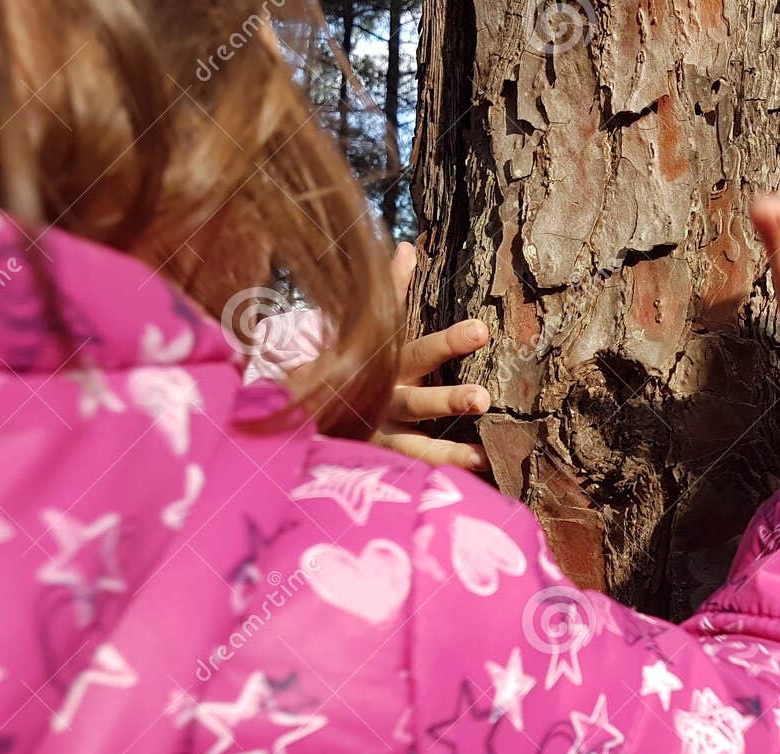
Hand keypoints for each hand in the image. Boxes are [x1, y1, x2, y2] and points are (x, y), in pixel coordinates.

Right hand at [371, 243, 491, 470]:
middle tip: (483, 399)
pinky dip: (434, 478)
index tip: (482, 330)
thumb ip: (390, 291)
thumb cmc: (349, 360)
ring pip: (414, 446)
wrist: (297, 402)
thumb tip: (407, 247)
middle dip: (449, 399)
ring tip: (482, 459)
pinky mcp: (373, 462)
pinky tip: (470, 480)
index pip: (421, 348)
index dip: (450, 340)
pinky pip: (406, 473)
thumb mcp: (369, 328)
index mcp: (386, 365)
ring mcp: (377, 434)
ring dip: (446, 453)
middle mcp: (383, 400)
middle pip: (419, 400)